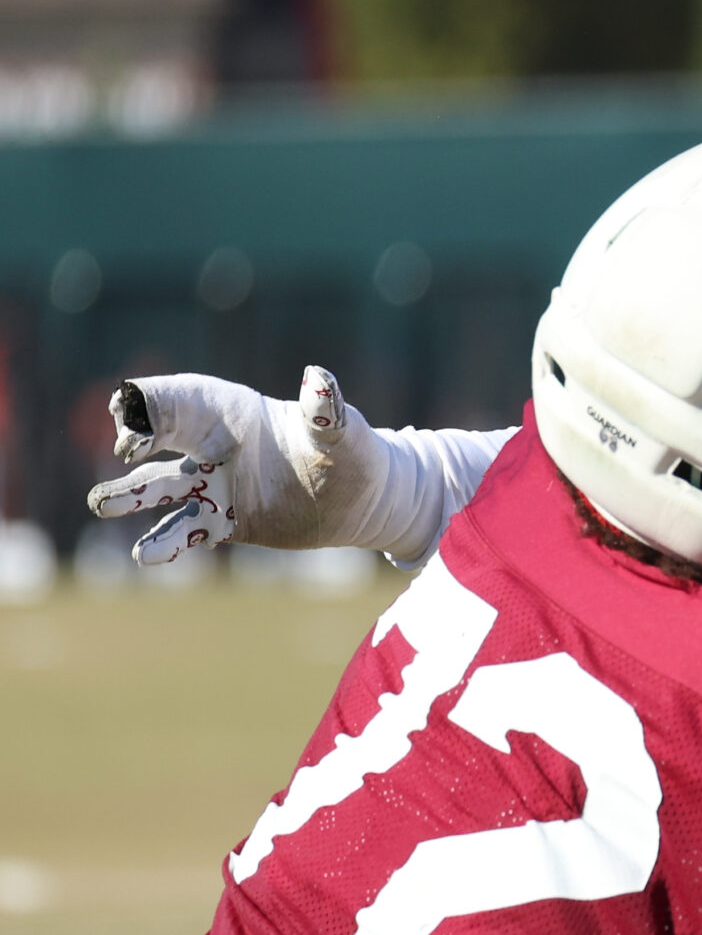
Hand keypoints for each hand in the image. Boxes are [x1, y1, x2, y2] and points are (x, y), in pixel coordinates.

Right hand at [86, 367, 402, 562]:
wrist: (366, 500)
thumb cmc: (356, 453)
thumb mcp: (343, 433)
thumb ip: (326, 411)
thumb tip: (319, 378)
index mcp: (235, 413)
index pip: (180, 398)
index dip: (151, 404)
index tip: (133, 420)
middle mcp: (216, 444)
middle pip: (162, 436)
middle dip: (137, 440)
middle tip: (125, 453)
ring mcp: (217, 484)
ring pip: (163, 488)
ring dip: (133, 495)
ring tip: (102, 504)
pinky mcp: (225, 520)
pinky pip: (188, 530)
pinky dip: (168, 542)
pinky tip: (145, 555)